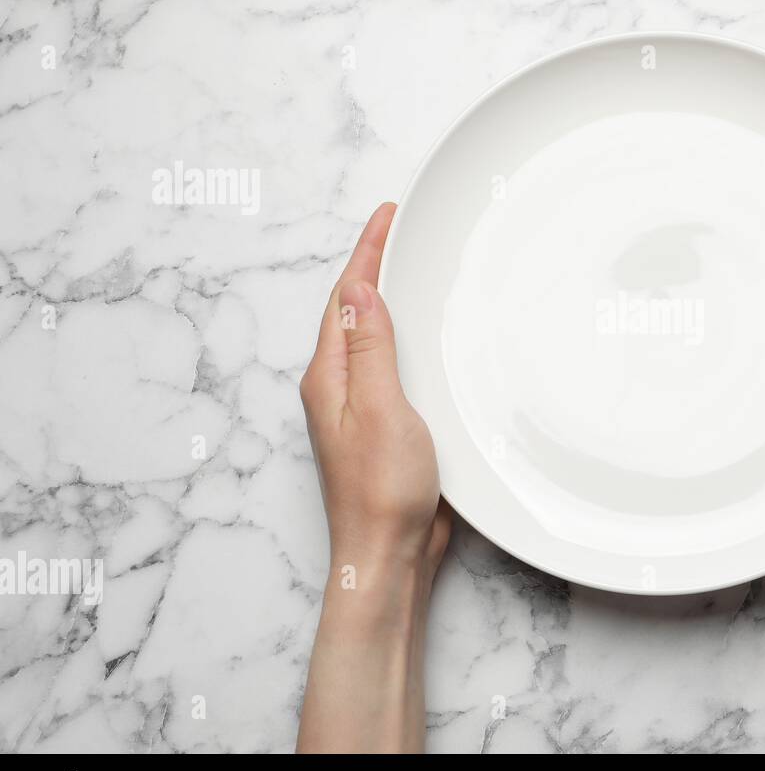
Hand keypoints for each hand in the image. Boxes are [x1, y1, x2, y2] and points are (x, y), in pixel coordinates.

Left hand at [299, 201, 450, 570]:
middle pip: (355, 311)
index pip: (347, 297)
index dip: (368, 252)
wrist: (388, 554)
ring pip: (374, 338)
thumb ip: (371, 348)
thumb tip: (359, 290)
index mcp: (330, 376)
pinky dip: (409, 340)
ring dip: (391, 301)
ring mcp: (362, 408)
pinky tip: (429, 341)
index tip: (389, 215)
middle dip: (376, 266)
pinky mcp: (387, 427)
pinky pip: (394, 367)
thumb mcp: (380, 408)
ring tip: (414, 269)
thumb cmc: (381, 491)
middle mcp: (340, 387)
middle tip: (401, 230)